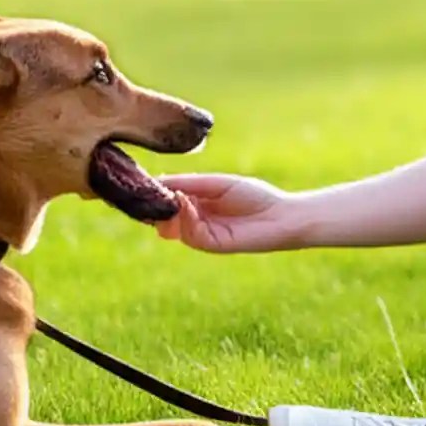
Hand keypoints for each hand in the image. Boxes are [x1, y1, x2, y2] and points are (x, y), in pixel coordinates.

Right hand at [154, 174, 305, 252]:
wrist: (281, 215)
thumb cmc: (255, 195)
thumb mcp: (217, 183)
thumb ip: (190, 183)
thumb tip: (159, 181)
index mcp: (197, 201)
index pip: (168, 198)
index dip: (155, 192)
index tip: (144, 183)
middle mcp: (196, 219)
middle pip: (164, 216)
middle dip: (156, 206)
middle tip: (151, 194)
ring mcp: (202, 233)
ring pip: (173, 227)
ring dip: (170, 211)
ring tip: (175, 196)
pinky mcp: (211, 244)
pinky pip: (190, 234)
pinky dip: (185, 218)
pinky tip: (187, 204)